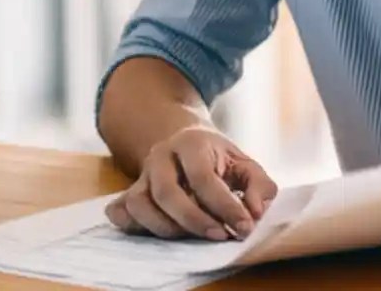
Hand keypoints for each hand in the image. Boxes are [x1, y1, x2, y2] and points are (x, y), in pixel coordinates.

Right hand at [105, 126, 277, 240]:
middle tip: (219, 236)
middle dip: (194, 221)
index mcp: (191, 143)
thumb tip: (254, 213)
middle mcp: (161, 156)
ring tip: (192, 238)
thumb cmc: (219, 160)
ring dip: (165, 228)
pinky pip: (120, 212)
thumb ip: (260, 187)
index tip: (243, 227)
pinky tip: (158, 232)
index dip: (225, 206)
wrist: (185, 143)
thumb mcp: (245, 164)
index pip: (203, 178)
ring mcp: (141, 174)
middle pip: (166, 192)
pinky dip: (133, 226)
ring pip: (139, 204)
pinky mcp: (129, 192)